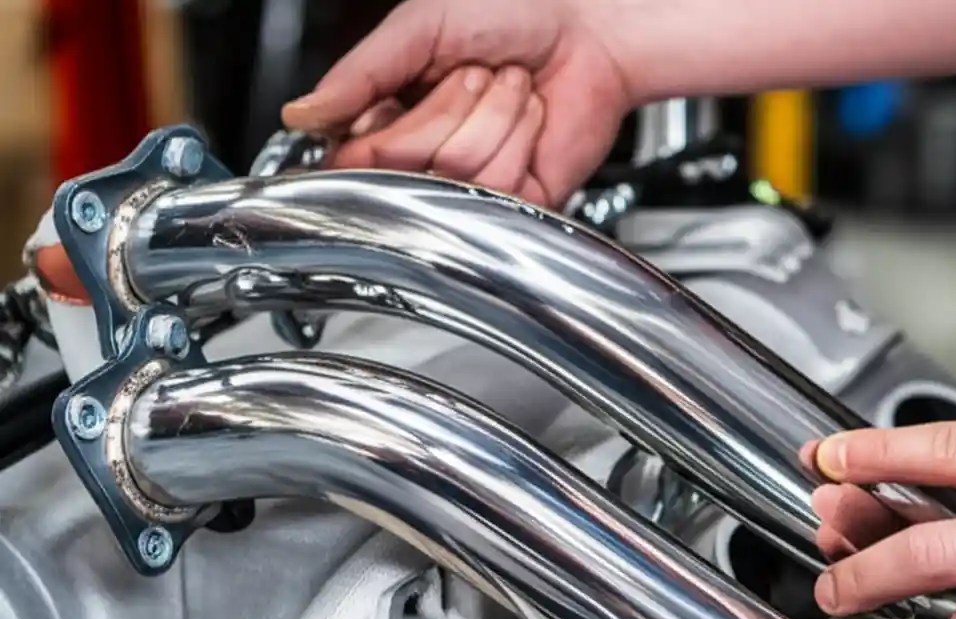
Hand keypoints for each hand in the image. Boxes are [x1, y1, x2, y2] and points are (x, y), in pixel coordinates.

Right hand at [280, 0, 634, 206]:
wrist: (592, 26)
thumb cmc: (514, 11)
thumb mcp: (419, 27)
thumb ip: (357, 75)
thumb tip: (299, 116)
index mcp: (391, 113)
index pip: (353, 158)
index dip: (378, 135)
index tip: (400, 102)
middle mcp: (429, 153)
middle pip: (403, 167)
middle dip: (445, 107)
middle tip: (472, 74)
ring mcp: (473, 181)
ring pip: (455, 174)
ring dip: (490, 115)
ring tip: (508, 88)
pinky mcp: (518, 199)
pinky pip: (498, 189)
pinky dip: (519, 136)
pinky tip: (531, 115)